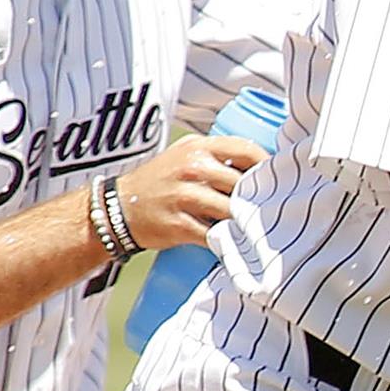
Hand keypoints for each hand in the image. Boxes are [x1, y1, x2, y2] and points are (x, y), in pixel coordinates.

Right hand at [118, 135, 263, 250]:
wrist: (116, 209)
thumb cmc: (159, 182)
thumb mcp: (184, 156)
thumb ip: (216, 157)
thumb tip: (260, 168)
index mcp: (197, 148)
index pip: (247, 150)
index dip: (266, 166)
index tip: (273, 180)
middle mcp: (191, 168)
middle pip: (244, 184)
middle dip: (256, 198)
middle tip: (264, 209)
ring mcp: (184, 196)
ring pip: (233, 210)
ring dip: (244, 221)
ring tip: (249, 226)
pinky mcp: (179, 224)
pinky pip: (216, 235)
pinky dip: (227, 241)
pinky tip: (232, 241)